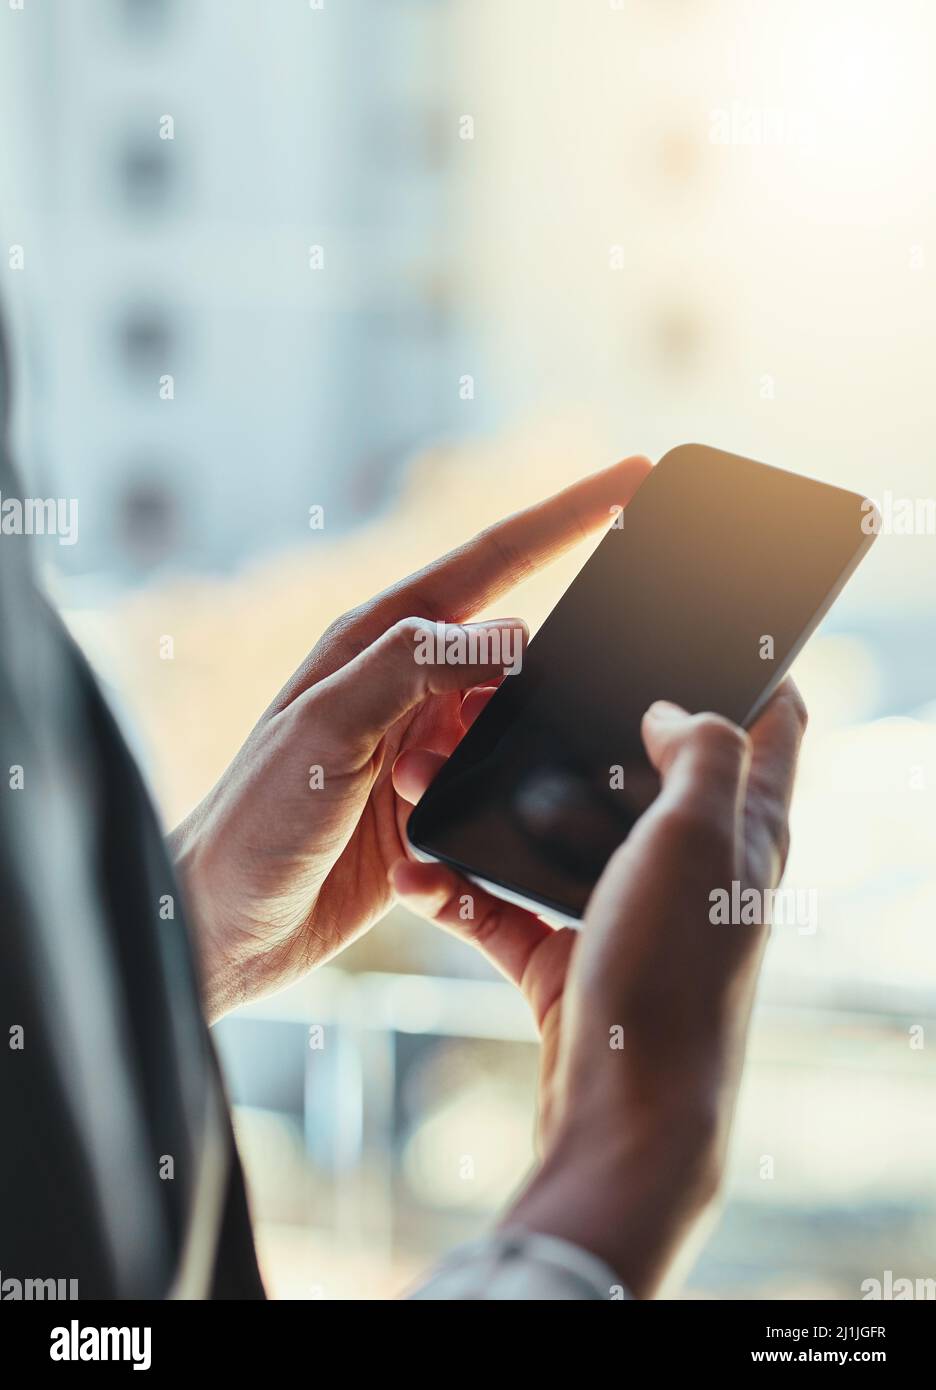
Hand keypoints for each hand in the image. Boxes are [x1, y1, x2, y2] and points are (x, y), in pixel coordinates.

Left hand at [170, 456, 651, 1020]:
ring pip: (513, 723)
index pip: (495, 558)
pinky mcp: (434, 801)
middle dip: (530, 687)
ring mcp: (424, 742)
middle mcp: (407, 681)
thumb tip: (511, 635)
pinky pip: (497, 784)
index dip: (569, 515)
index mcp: (379, 638)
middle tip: (455, 751)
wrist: (226, 926)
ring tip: (410, 801)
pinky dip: (493, 804)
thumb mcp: (326, 726)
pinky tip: (458, 834)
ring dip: (494, 762)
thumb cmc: (255, 819)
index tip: (634, 475)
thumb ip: (412, 667)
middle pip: (516, 648)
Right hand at [390, 680, 807, 1295]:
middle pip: (645, 770)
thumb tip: (669, 708)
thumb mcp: (696, 840)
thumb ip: (698, 754)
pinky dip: (462, 888)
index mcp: (744, 829)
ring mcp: (624, 911)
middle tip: (520, 693)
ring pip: (559, 832)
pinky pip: (506, 904)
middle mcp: (690, 866)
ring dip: (499, 806)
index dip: (754, 668)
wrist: (623, 1116)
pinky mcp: (567, 955)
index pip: (777, 727)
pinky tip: (419, 874)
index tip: (702, 628)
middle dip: (584, 728)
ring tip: (436, 774)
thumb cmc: (672, 976)